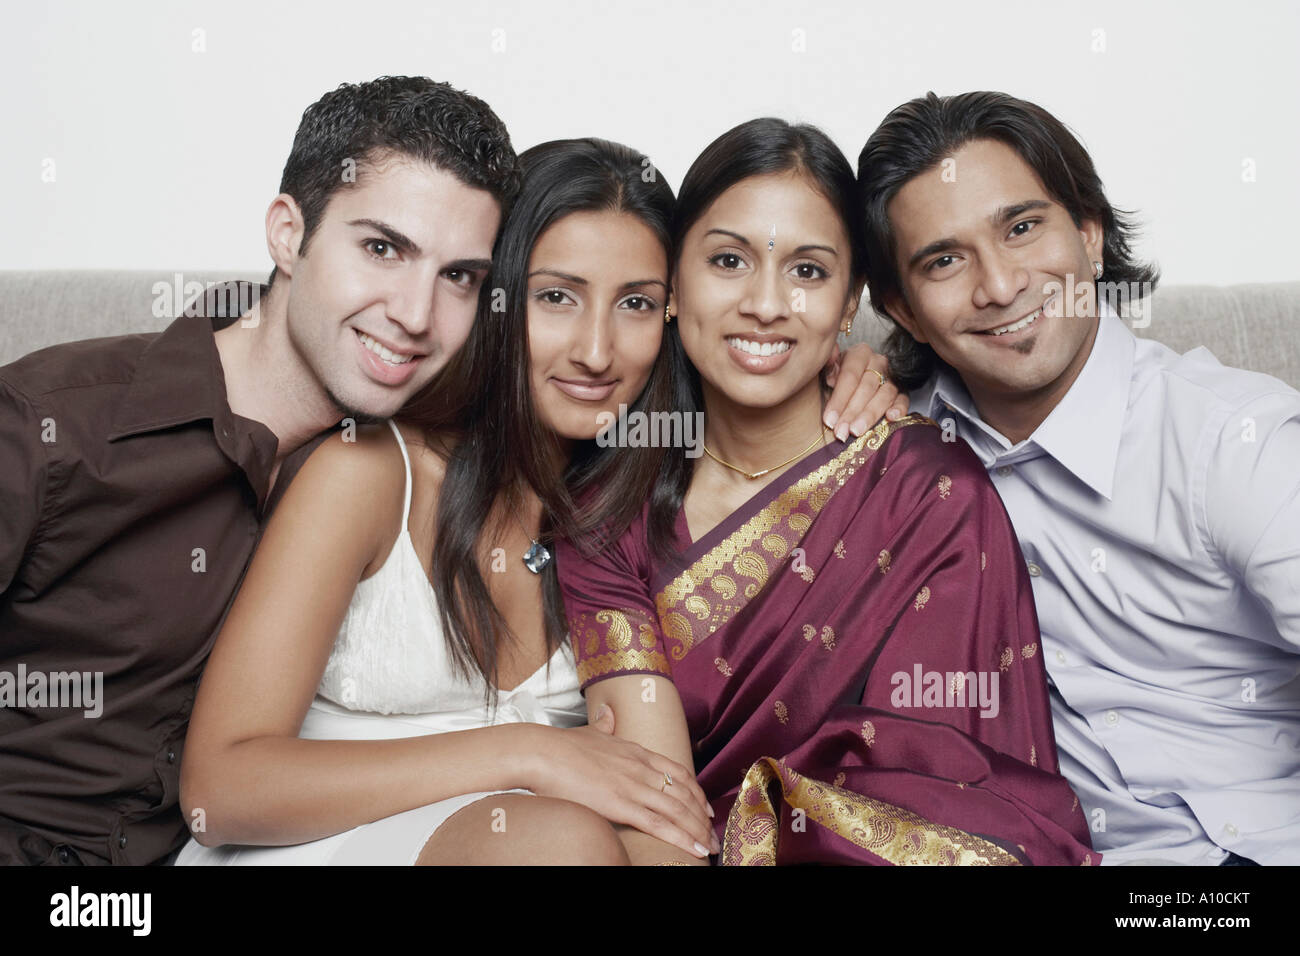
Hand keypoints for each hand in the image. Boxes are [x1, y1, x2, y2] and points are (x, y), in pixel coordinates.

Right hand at [522, 705, 719, 858]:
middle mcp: (642, 768)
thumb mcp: (592, 731)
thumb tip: (607, 713)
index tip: (705, 806)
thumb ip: (605, 725)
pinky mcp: (621, 805)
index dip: (696, 791)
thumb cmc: (562, 745)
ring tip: (710, 846)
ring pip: (678, 810)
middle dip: (702, 816)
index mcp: (637, 751)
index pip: (678, 771)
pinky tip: (695, 848)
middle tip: (713, 833)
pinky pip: (659, 824)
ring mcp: (633, 786)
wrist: (543, 752)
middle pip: (684, 793)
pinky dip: (682, 838)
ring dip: (698, 830)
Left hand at [822, 342, 909, 440]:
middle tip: (841, 431)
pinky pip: (903, 400)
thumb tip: (831, 375)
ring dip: (869, 415)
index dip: (839, 399)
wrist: (848, 386)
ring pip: (884, 395)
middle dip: (852, 412)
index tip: (829, 420)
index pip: (850, 376)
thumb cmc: (835, 379)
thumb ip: (828, 370)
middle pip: (867, 387)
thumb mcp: (828, 371)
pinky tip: (890, 418)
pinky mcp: (902, 392)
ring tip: (856, 431)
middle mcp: (878, 362)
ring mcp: (892, 376)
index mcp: (859, 354)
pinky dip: (899, 409)